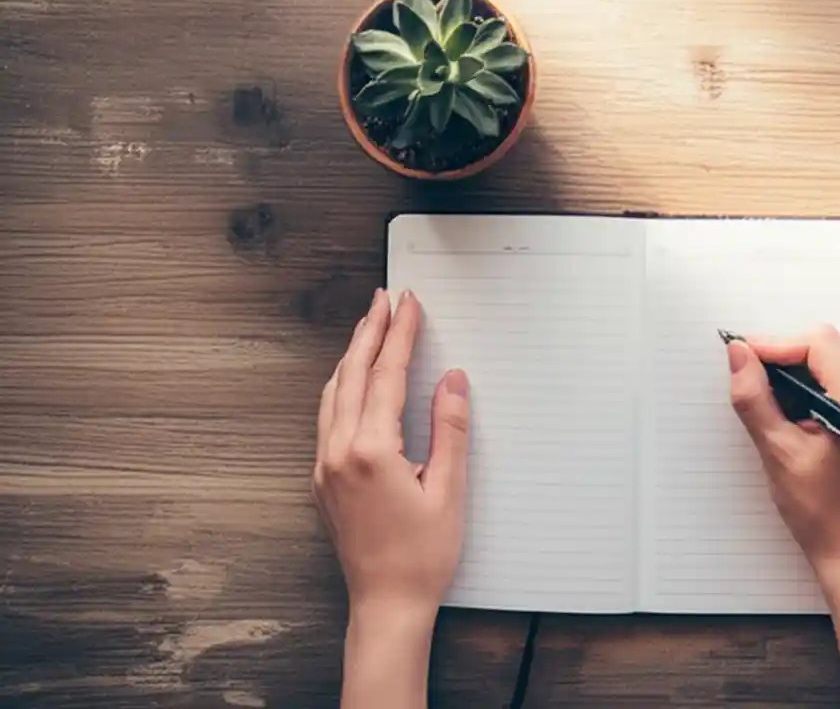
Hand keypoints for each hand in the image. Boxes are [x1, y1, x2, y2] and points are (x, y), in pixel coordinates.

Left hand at [313, 288, 470, 622]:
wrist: (386, 604)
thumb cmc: (421, 557)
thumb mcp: (448, 490)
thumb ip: (450, 429)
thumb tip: (452, 380)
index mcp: (371, 451)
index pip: (385, 375)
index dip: (400, 334)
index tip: (409, 304)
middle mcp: (338, 454)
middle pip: (352, 375)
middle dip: (370, 332)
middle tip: (385, 300)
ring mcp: (325, 467)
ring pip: (333, 393)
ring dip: (351, 356)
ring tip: (369, 328)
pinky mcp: (322, 481)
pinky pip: (326, 418)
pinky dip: (340, 387)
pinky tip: (350, 381)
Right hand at [725, 324, 839, 583]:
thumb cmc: (823, 513)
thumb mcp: (779, 452)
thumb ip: (756, 398)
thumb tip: (739, 355)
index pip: (819, 344)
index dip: (776, 345)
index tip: (744, 357)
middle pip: (826, 351)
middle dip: (785, 362)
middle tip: (753, 385)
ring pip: (832, 366)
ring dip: (798, 379)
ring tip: (776, 411)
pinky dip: (814, 391)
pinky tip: (797, 419)